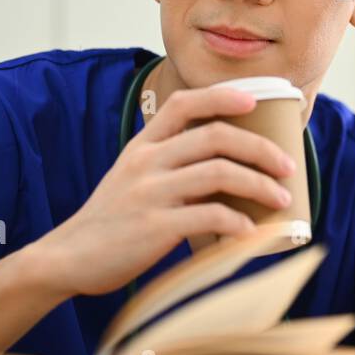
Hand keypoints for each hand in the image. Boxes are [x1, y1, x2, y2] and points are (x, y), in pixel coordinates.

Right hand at [28, 86, 296, 298]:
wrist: (68, 257)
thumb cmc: (110, 219)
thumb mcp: (131, 175)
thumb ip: (166, 162)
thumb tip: (224, 162)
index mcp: (143, 145)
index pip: (184, 103)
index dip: (223, 96)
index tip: (254, 100)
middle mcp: (147, 162)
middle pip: (215, 136)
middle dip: (260, 147)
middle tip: (287, 165)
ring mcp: (150, 193)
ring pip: (218, 173)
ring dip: (258, 184)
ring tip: (280, 198)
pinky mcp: (155, 227)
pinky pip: (208, 216)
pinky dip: (237, 222)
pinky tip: (251, 231)